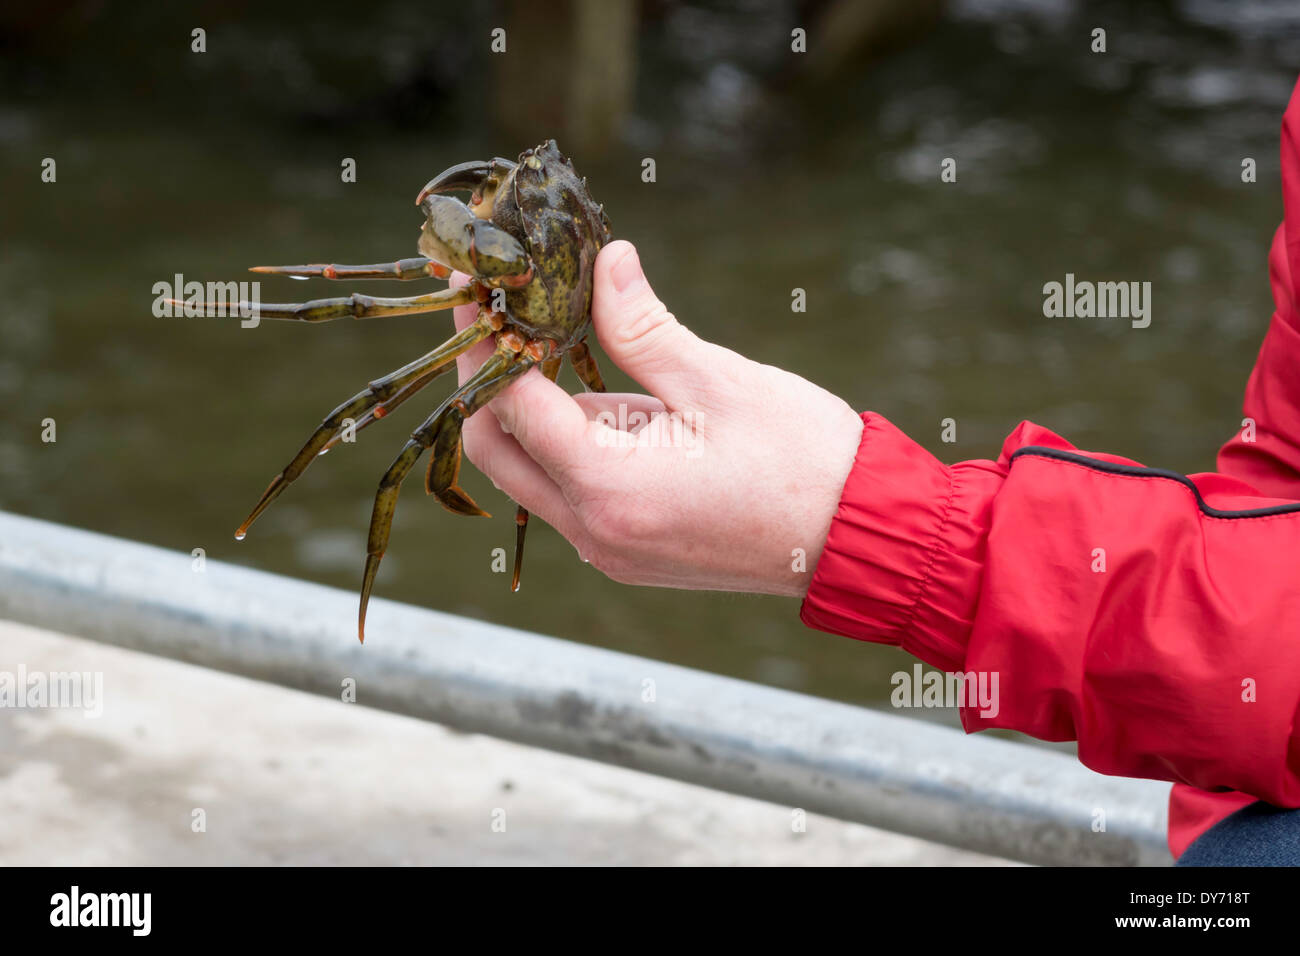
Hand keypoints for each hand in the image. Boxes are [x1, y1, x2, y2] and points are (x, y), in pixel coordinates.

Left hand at [450, 240, 863, 596]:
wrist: (857, 539)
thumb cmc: (803, 460)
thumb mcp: (718, 379)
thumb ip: (642, 325)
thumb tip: (601, 261)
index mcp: (611, 487)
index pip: (510, 406)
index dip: (484, 339)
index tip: (471, 287)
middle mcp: (595, 532)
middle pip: (498, 450)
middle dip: (484, 378)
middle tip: (489, 313)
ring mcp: (610, 551)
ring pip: (532, 473)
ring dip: (528, 409)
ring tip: (541, 336)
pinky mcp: (629, 553)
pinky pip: (570, 493)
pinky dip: (565, 442)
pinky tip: (588, 389)